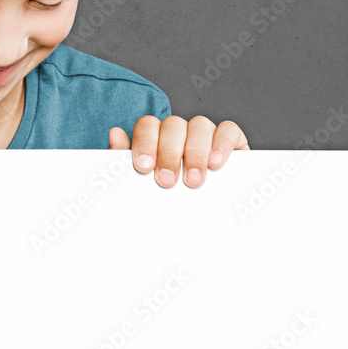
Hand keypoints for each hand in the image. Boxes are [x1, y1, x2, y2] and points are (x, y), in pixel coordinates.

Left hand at [108, 115, 248, 188]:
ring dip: (195, 152)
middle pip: (172, 125)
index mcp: (156, 137)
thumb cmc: (166, 199)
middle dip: (168, 153)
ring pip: (199, 125)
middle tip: (167, 181)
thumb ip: (126, 162)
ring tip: (193, 180)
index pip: (148, 125)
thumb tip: (115, 134)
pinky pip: (228, 130)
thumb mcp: (144, 185)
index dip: (144, 142)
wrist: (203, 224)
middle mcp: (180, 131)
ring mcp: (205, 133)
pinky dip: (222, 143)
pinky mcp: (232, 141)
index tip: (144, 167)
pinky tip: (216, 163)